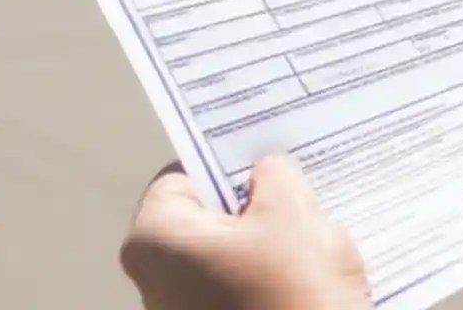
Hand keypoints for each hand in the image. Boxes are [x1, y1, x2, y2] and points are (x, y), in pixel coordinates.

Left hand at [120, 156, 370, 309]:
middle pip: (205, 221)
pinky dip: (269, 285)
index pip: (181, 178)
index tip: (266, 167)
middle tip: (296, 204)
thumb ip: (274, 177)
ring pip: (227, 261)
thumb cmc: (290, 293)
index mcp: (154, 241)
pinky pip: (239, 296)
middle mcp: (153, 284)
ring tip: (309, 248)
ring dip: (267, 250)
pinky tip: (306, 286)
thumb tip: (266, 174)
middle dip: (252, 210)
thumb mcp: (292, 213)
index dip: (226, 167)